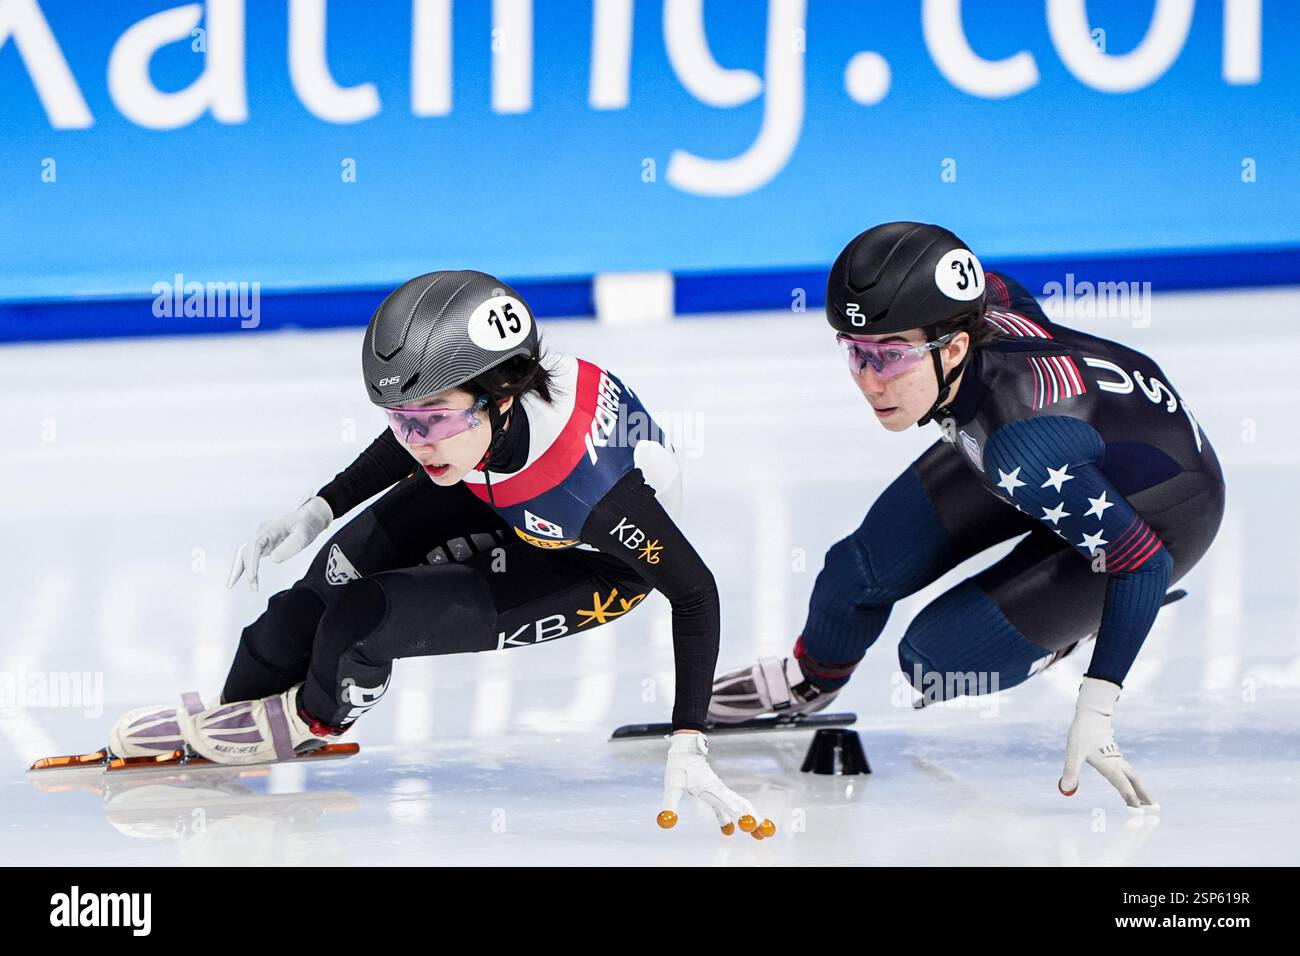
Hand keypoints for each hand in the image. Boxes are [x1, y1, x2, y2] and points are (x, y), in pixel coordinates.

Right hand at [227, 495, 331, 590]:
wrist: (311, 516)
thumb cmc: (308, 523)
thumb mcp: (304, 534)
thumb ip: (291, 546)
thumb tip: (273, 559)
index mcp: (270, 528)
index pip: (254, 545)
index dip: (251, 561)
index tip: (252, 576)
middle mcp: (263, 533)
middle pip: (245, 550)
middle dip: (239, 568)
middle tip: (232, 585)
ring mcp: (263, 538)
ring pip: (246, 554)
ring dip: (242, 569)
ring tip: (238, 586)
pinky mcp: (266, 544)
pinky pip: (253, 557)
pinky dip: (249, 568)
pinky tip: (251, 580)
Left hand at [658, 731, 774, 837]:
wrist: (687, 746)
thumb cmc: (680, 764)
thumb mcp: (672, 784)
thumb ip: (670, 804)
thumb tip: (666, 821)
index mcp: (710, 788)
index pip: (726, 803)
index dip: (737, 814)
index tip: (747, 824)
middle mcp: (719, 789)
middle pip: (741, 805)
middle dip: (753, 819)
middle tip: (764, 833)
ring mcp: (719, 789)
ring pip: (740, 804)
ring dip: (750, 817)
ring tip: (759, 833)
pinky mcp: (716, 790)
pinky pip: (728, 805)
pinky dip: (732, 816)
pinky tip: (730, 829)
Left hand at [1058, 676, 1157, 809]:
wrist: (1091, 715)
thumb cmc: (1082, 734)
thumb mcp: (1074, 754)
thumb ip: (1070, 772)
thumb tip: (1066, 789)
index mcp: (1109, 766)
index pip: (1122, 785)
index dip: (1130, 798)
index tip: (1138, 811)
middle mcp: (1117, 763)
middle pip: (1134, 782)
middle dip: (1143, 795)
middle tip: (1154, 807)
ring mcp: (1117, 757)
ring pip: (1133, 775)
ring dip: (1141, 788)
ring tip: (1148, 799)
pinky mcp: (1115, 753)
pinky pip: (1128, 770)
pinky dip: (1134, 779)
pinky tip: (1132, 781)